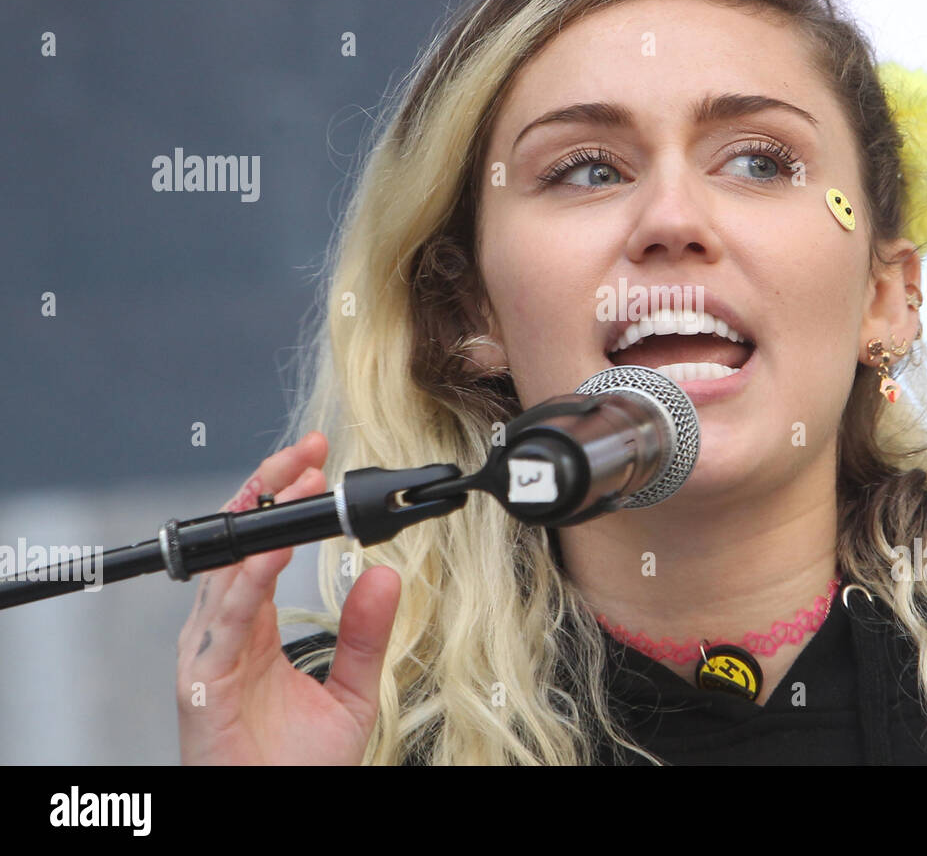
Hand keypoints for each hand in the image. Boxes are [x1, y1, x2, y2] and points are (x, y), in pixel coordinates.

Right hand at [176, 431, 400, 763]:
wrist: (274, 812)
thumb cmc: (296, 765)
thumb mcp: (350, 689)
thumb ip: (366, 633)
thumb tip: (386, 576)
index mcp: (254, 627)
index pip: (264, 546)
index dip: (284, 501)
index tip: (316, 463)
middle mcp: (225, 631)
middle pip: (239, 542)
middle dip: (268, 490)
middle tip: (304, 453)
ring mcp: (209, 652)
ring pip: (229, 570)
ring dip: (263, 522)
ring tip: (293, 483)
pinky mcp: (201, 680)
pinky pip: (225, 620)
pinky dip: (248, 579)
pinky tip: (270, 550)